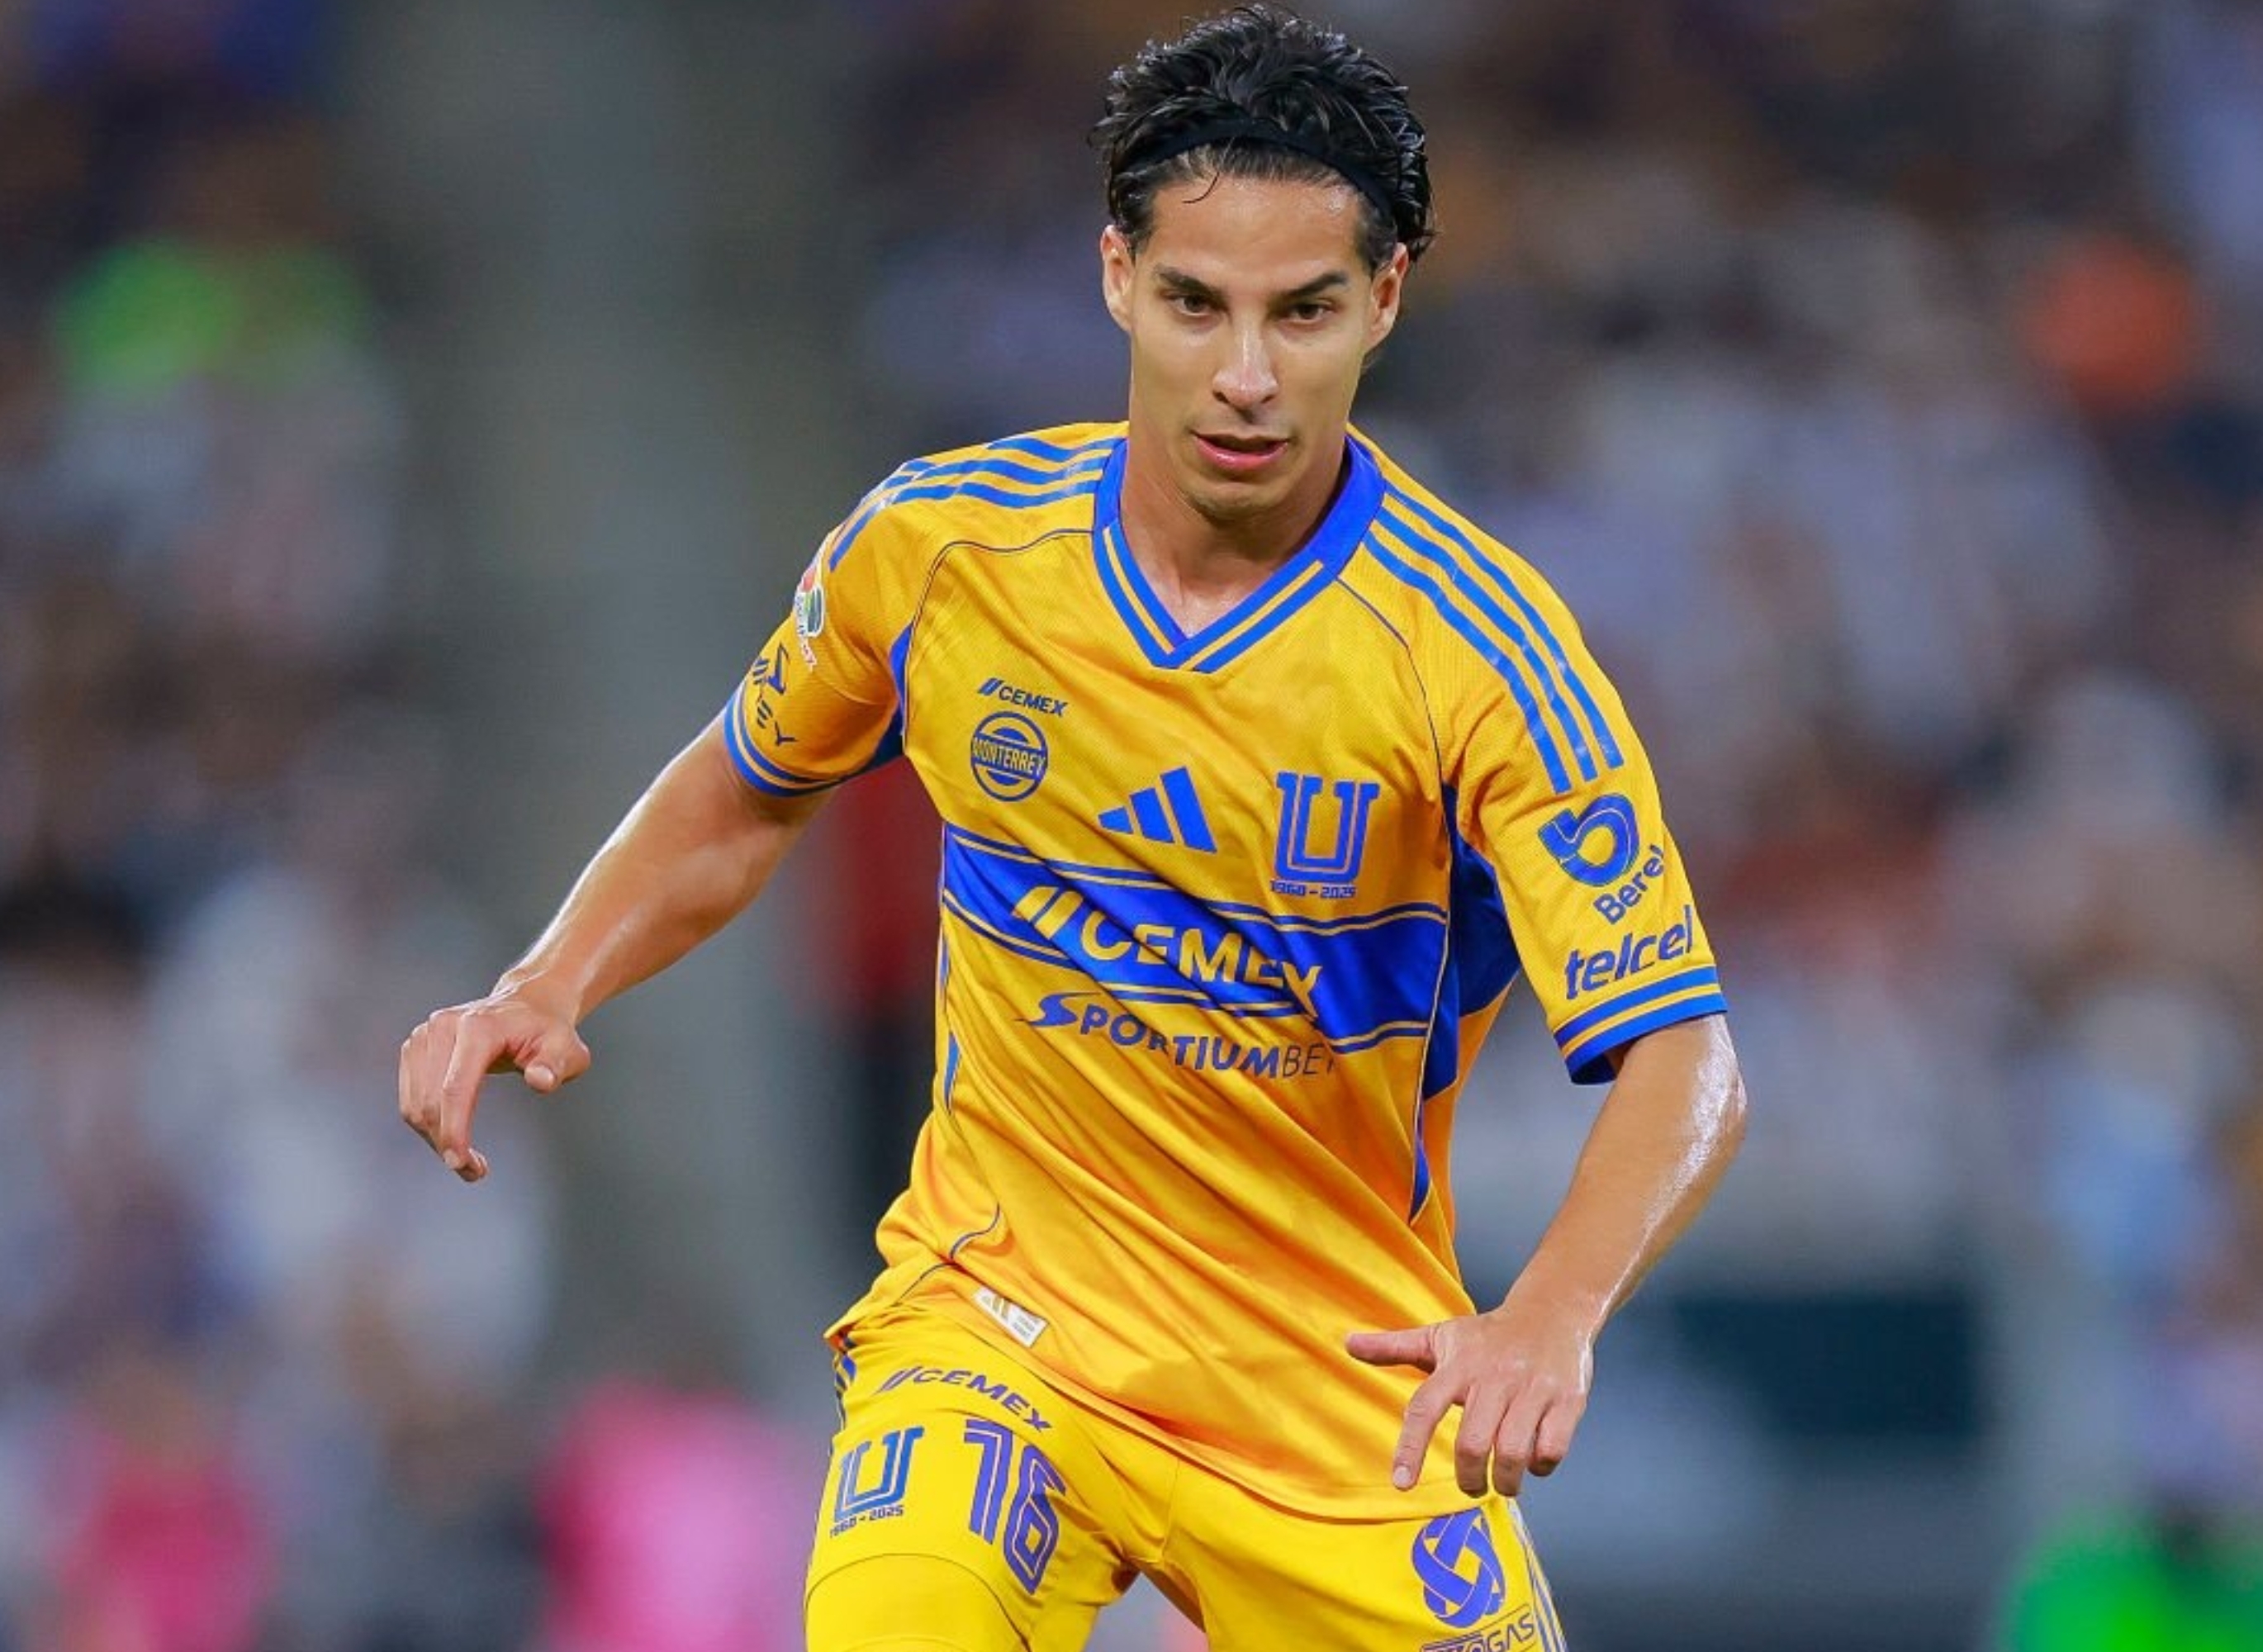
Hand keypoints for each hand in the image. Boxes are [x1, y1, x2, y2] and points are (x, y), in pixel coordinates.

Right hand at [398, 987, 589, 1181]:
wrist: (528, 1005)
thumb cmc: (549, 1031)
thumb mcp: (567, 1048)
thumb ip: (555, 1066)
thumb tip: (540, 1082)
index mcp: (478, 1027)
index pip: (455, 1087)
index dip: (454, 1129)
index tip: (460, 1164)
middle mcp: (443, 1026)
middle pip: (431, 1100)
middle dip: (447, 1142)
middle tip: (474, 1172)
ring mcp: (425, 1035)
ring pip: (415, 1104)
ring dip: (435, 1139)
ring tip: (469, 1160)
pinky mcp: (416, 1047)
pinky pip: (412, 1098)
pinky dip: (428, 1125)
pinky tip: (453, 1136)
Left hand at [1345, 1292, 1595, 1496]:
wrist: (1553, 1311)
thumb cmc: (1489, 1334)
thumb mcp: (1441, 1336)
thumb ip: (1394, 1346)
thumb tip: (1348, 1343)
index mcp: (1458, 1365)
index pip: (1424, 1408)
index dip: (1410, 1448)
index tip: (1401, 1483)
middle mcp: (1493, 1377)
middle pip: (1473, 1443)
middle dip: (1469, 1478)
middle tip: (1471, 1486)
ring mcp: (1532, 1389)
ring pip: (1514, 1452)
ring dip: (1506, 1481)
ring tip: (1503, 1482)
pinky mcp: (1567, 1400)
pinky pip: (1551, 1449)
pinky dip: (1541, 1466)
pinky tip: (1534, 1461)